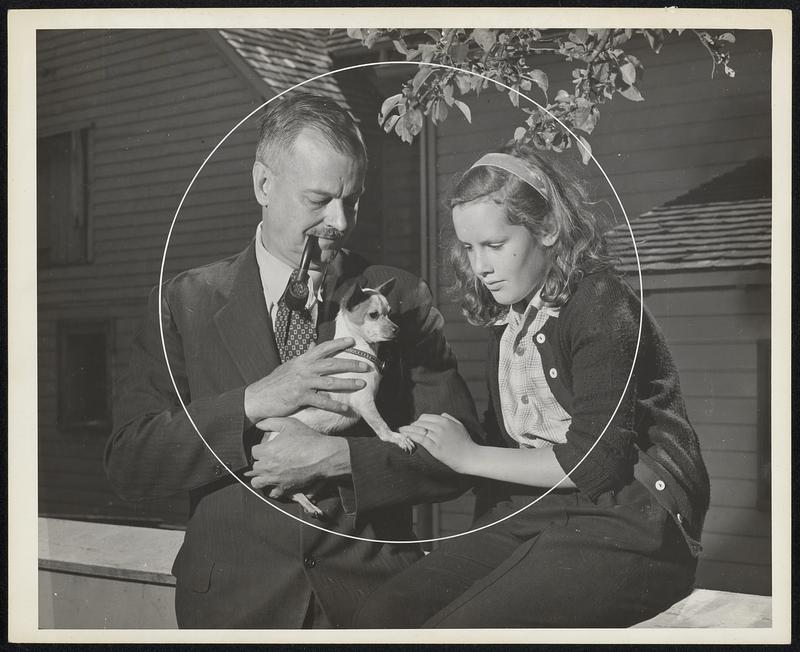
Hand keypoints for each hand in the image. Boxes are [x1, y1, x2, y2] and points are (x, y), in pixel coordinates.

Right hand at [243, 337, 368, 423]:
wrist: (257, 398)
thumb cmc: (274, 383)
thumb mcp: (289, 366)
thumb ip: (303, 356)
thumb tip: (312, 344)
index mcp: (302, 360)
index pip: (322, 348)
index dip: (338, 343)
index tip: (352, 341)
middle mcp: (303, 369)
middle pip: (331, 363)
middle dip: (350, 363)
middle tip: (366, 365)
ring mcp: (302, 383)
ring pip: (330, 381)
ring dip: (348, 383)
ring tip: (362, 384)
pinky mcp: (300, 397)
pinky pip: (321, 401)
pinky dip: (335, 405)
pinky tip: (346, 408)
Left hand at [244, 417, 350, 494]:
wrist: (323, 456)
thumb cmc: (308, 439)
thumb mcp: (289, 424)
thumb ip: (270, 422)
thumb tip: (258, 424)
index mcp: (267, 450)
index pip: (253, 452)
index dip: (261, 449)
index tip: (268, 448)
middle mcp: (268, 467)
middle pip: (254, 468)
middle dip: (261, 463)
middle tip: (270, 459)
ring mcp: (275, 479)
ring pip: (257, 483)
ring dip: (261, 478)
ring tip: (269, 473)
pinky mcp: (285, 488)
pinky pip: (271, 493)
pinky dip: (272, 488)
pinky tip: (278, 481)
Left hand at [399, 413, 477, 472]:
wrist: (469, 456)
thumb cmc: (465, 441)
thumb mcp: (459, 425)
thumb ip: (449, 418)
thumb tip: (440, 414)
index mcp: (444, 420)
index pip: (425, 417)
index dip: (418, 421)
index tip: (414, 425)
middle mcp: (439, 427)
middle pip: (419, 423)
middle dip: (411, 426)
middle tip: (405, 429)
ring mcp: (436, 437)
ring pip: (418, 430)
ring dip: (407, 430)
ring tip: (401, 432)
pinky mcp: (434, 447)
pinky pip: (419, 439)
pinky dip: (411, 436)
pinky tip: (406, 437)